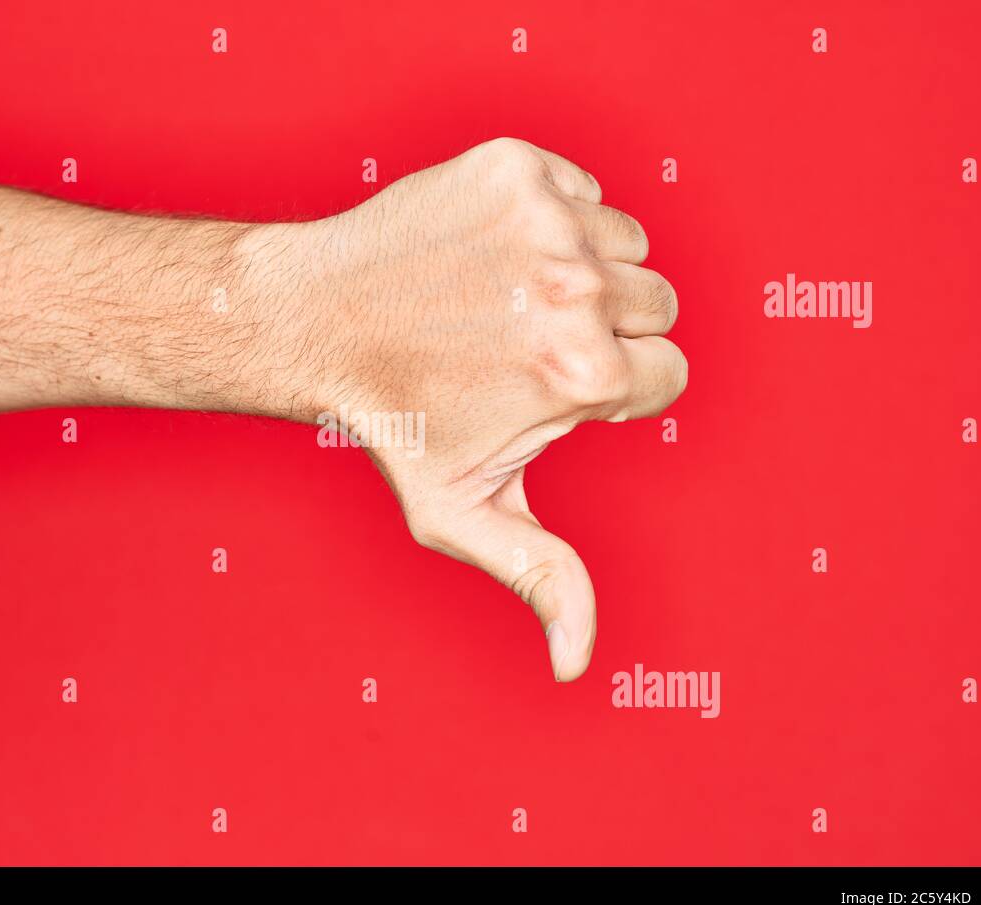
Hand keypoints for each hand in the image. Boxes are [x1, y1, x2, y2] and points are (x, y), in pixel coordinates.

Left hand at [247, 138, 686, 680]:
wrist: (313, 321)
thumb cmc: (390, 422)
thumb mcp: (463, 511)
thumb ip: (539, 578)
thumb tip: (575, 663)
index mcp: (584, 375)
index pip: (667, 375)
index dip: (609, 388)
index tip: (540, 387)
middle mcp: (575, 289)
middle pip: (658, 305)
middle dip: (605, 330)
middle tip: (517, 344)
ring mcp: (547, 218)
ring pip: (628, 244)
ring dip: (582, 272)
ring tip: (502, 300)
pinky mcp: (517, 164)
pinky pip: (586, 190)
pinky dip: (554, 217)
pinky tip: (490, 255)